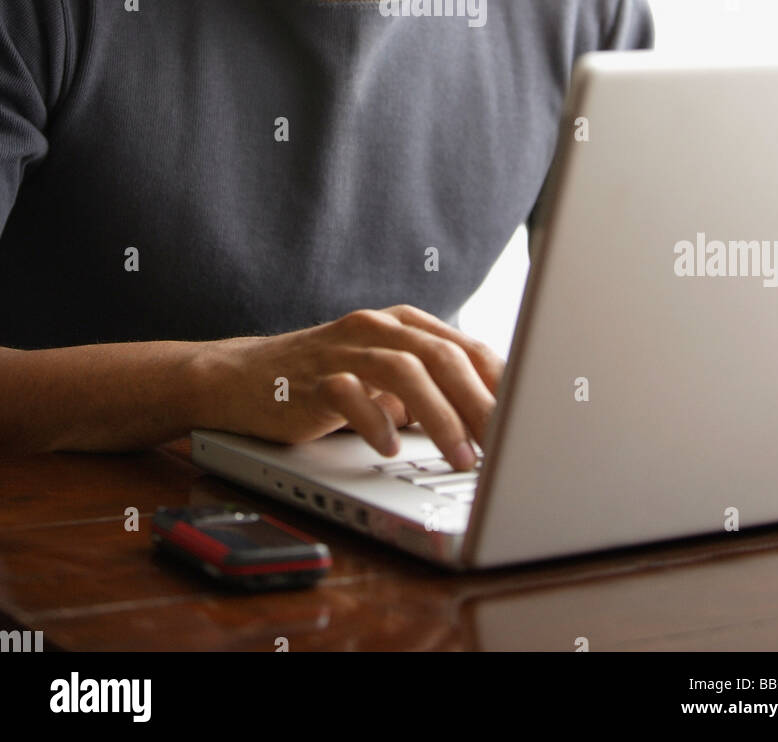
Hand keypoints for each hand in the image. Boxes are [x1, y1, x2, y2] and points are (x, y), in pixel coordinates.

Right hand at [195, 304, 503, 470]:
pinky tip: (391, 448)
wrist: (244, 377)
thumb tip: (495, 421)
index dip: (501, 382)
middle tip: (506, 444)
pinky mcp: (310, 378)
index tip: (530, 418)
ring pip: (404, 371)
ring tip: (460, 457)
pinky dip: (375, 421)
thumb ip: (433, 387)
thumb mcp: (386, 377)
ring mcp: (343, 350)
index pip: (466, 347)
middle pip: (442, 356)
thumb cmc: (327, 380)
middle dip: (480, 403)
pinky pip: (349, 394)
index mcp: (403, 324)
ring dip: (440, 417)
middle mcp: (376, 328)